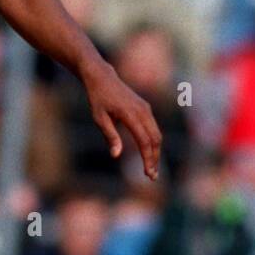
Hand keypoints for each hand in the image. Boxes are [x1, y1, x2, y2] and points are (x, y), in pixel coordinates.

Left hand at [81, 60, 160, 180]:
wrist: (102, 77)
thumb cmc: (97, 98)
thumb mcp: (99, 118)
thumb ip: (110, 136)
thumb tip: (116, 155)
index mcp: (131, 114)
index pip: (144, 141)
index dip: (147, 158)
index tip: (147, 173)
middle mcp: (142, 111)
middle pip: (155, 139)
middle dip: (154, 158)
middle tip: (151, 176)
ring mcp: (146, 109)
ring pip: (157, 134)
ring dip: (156, 152)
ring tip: (151, 168)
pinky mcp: (145, 108)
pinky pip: (153, 128)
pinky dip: (153, 142)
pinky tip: (149, 154)